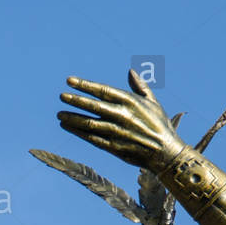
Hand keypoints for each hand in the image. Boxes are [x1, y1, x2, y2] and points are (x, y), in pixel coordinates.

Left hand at [58, 70, 187, 171]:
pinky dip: (78, 132)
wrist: (165, 153)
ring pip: (89, 123)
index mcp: (130, 102)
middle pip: (92, 106)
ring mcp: (116, 132)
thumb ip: (140, 87)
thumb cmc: (160, 125)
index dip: (84, 85)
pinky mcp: (113, 147)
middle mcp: (122, 116)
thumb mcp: (153, 103)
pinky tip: (67, 126)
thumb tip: (130, 71)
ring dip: (72, 118)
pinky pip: (91, 138)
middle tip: (61, 96)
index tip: (69, 81)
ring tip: (60, 114)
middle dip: (75, 100)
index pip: (102, 90)